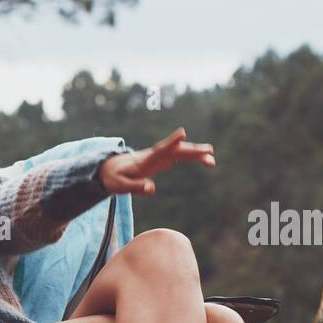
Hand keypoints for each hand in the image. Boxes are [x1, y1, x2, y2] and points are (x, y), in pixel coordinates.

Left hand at [98, 127, 214, 195]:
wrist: (110, 169)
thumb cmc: (114, 177)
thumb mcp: (121, 185)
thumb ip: (136, 187)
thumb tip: (152, 189)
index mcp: (144, 160)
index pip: (159, 150)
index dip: (171, 142)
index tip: (182, 134)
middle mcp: (155, 155)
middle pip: (175, 150)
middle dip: (191, 150)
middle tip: (209, 151)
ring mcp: (160, 156)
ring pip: (181, 152)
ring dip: (196, 154)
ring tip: (212, 160)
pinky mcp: (163, 159)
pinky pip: (181, 156)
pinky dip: (194, 157)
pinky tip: (206, 161)